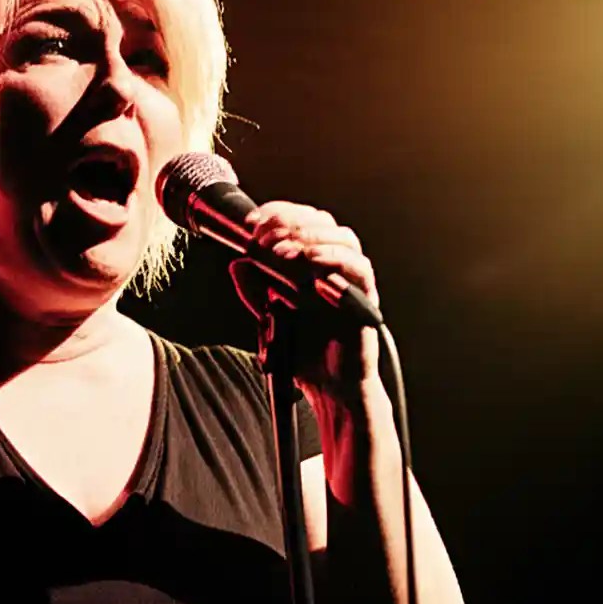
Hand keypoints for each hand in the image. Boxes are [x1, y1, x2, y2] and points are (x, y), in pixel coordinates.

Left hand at [228, 201, 380, 393]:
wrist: (328, 389)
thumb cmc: (305, 353)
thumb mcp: (268, 318)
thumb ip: (255, 291)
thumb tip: (237, 264)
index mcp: (312, 264)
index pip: (300, 222)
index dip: (276, 214)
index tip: (250, 222)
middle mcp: (334, 267)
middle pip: (322, 222)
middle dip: (289, 220)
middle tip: (262, 234)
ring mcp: (352, 281)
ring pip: (344, 238)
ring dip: (309, 236)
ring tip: (280, 248)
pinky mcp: (365, 299)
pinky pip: (359, 269)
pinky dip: (334, 258)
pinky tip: (310, 260)